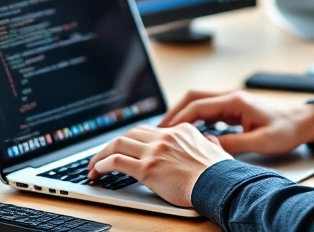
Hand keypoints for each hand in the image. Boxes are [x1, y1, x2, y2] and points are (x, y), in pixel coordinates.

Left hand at [87, 123, 231, 207]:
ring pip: (118, 144)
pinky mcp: (147, 168)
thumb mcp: (217, 149)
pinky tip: (97, 171)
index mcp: (180, 131)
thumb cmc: (220, 173)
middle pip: (130, 134)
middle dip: (114, 144)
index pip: (149, 130)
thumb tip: (210, 140)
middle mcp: (165, 137)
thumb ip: (208, 143)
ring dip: (101, 154)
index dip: (134, 139)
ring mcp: (154, 151)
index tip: (126, 147)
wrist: (219, 183)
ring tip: (93, 165)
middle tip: (103, 155)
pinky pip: (116, 161)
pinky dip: (102, 164)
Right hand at [160, 90, 313, 155]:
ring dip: (183, 114)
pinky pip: (208, 109)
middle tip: (160, 129)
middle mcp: (230, 97)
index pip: (198, 105)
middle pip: (193, 98)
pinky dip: (194, 118)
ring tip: (169, 131)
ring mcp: (231, 101)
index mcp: (235, 101)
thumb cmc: (287, 129)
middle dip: (174, 112)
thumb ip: (234, 144)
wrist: (303, 121)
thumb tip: (209, 147)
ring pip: (199, 102)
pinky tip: (188, 131)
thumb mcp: (261, 142)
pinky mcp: (234, 108)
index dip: (179, 118)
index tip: (165, 131)